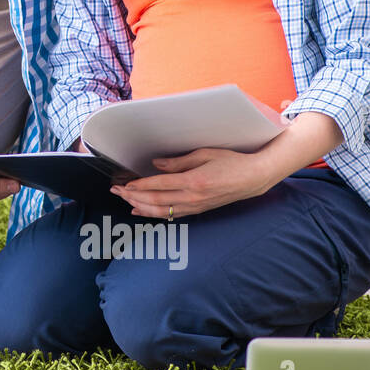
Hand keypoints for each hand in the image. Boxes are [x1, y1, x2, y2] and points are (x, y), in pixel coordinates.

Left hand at [110, 147, 276, 218]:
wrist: (253, 178)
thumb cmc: (231, 162)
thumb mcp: (205, 154)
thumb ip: (178, 162)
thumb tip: (156, 165)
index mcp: (194, 181)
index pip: (159, 185)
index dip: (139, 186)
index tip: (124, 184)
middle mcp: (193, 197)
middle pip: (156, 200)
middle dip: (133, 197)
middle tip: (116, 191)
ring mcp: (196, 206)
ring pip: (161, 211)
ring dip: (140, 207)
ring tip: (124, 201)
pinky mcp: (198, 210)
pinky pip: (171, 215)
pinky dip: (154, 214)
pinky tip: (141, 212)